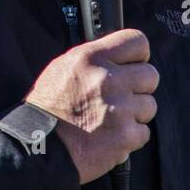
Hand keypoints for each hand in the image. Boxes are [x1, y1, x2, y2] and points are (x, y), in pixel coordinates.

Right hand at [24, 29, 158, 184]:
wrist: (38, 147)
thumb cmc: (47, 108)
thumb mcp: (63, 67)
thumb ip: (95, 58)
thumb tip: (119, 55)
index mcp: (91, 58)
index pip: (137, 42)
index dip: (139, 55)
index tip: (134, 65)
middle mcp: (108, 79)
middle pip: (150, 75)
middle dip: (138, 88)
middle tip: (121, 97)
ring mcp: (119, 109)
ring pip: (149, 106)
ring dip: (134, 114)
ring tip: (111, 120)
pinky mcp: (124, 136)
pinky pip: (143, 132)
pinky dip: (130, 137)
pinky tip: (110, 137)